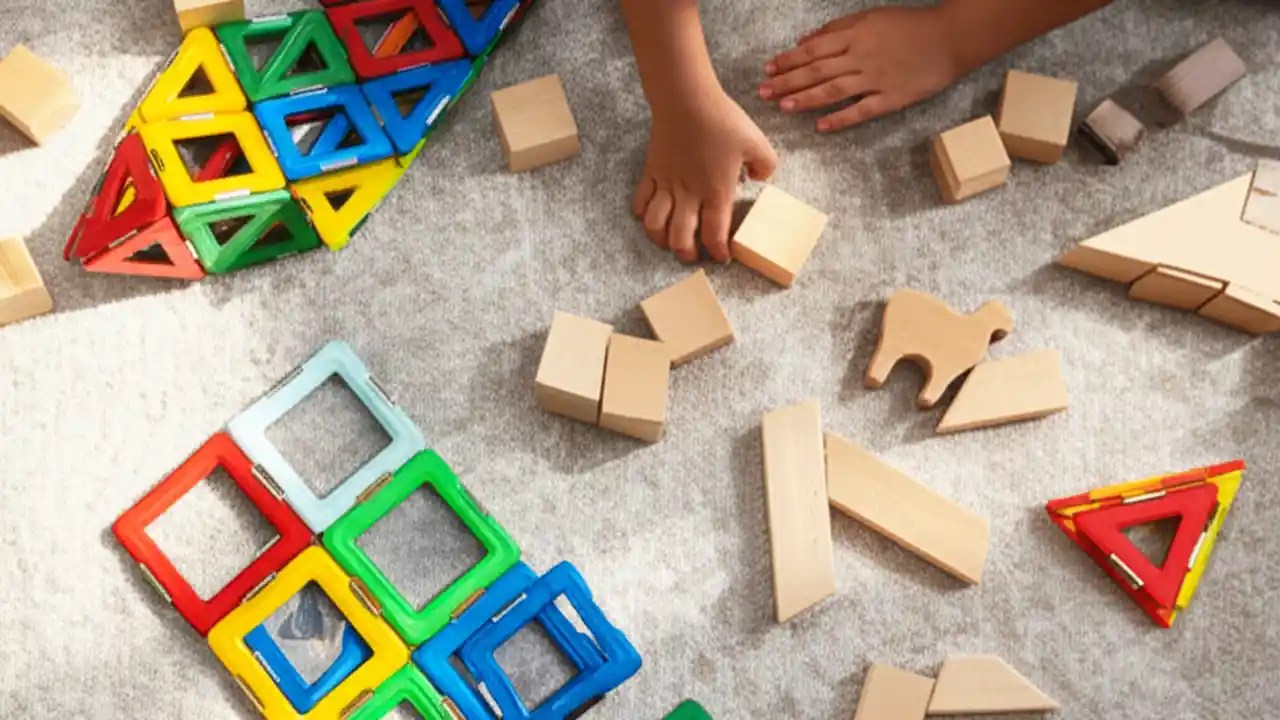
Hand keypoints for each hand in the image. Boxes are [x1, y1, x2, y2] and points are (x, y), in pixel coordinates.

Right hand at [632, 90, 776, 262]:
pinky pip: (639, 202)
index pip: (714, 235)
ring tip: (670, 240)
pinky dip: (642, 214)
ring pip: (654, 226)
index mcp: (716, 191)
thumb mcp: (757, 142)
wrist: (687, 98)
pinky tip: (652, 214)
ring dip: (661, 239)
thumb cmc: (722, 119)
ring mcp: (666, 184)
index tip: (723, 255)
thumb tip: (759, 179)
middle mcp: (688, 194)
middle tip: (695, 253)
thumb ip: (766, 166)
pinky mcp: (651, 171)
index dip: (719, 252)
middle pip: (680, 239)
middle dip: (687, 254)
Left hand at [758, 6, 962, 131]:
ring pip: (833, 90)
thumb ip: (837, 29)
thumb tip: (805, 40)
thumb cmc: (909, 25)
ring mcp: (876, 79)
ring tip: (784, 107)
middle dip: (788, 82)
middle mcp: (861, 57)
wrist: (950, 38)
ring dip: (806, 99)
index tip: (769, 69)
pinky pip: (861, 110)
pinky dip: (840, 119)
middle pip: (817, 71)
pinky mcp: (892, 98)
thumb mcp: (870, 17)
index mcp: (855, 35)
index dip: (788, 60)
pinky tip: (820, 126)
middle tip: (764, 92)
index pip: (813, 50)